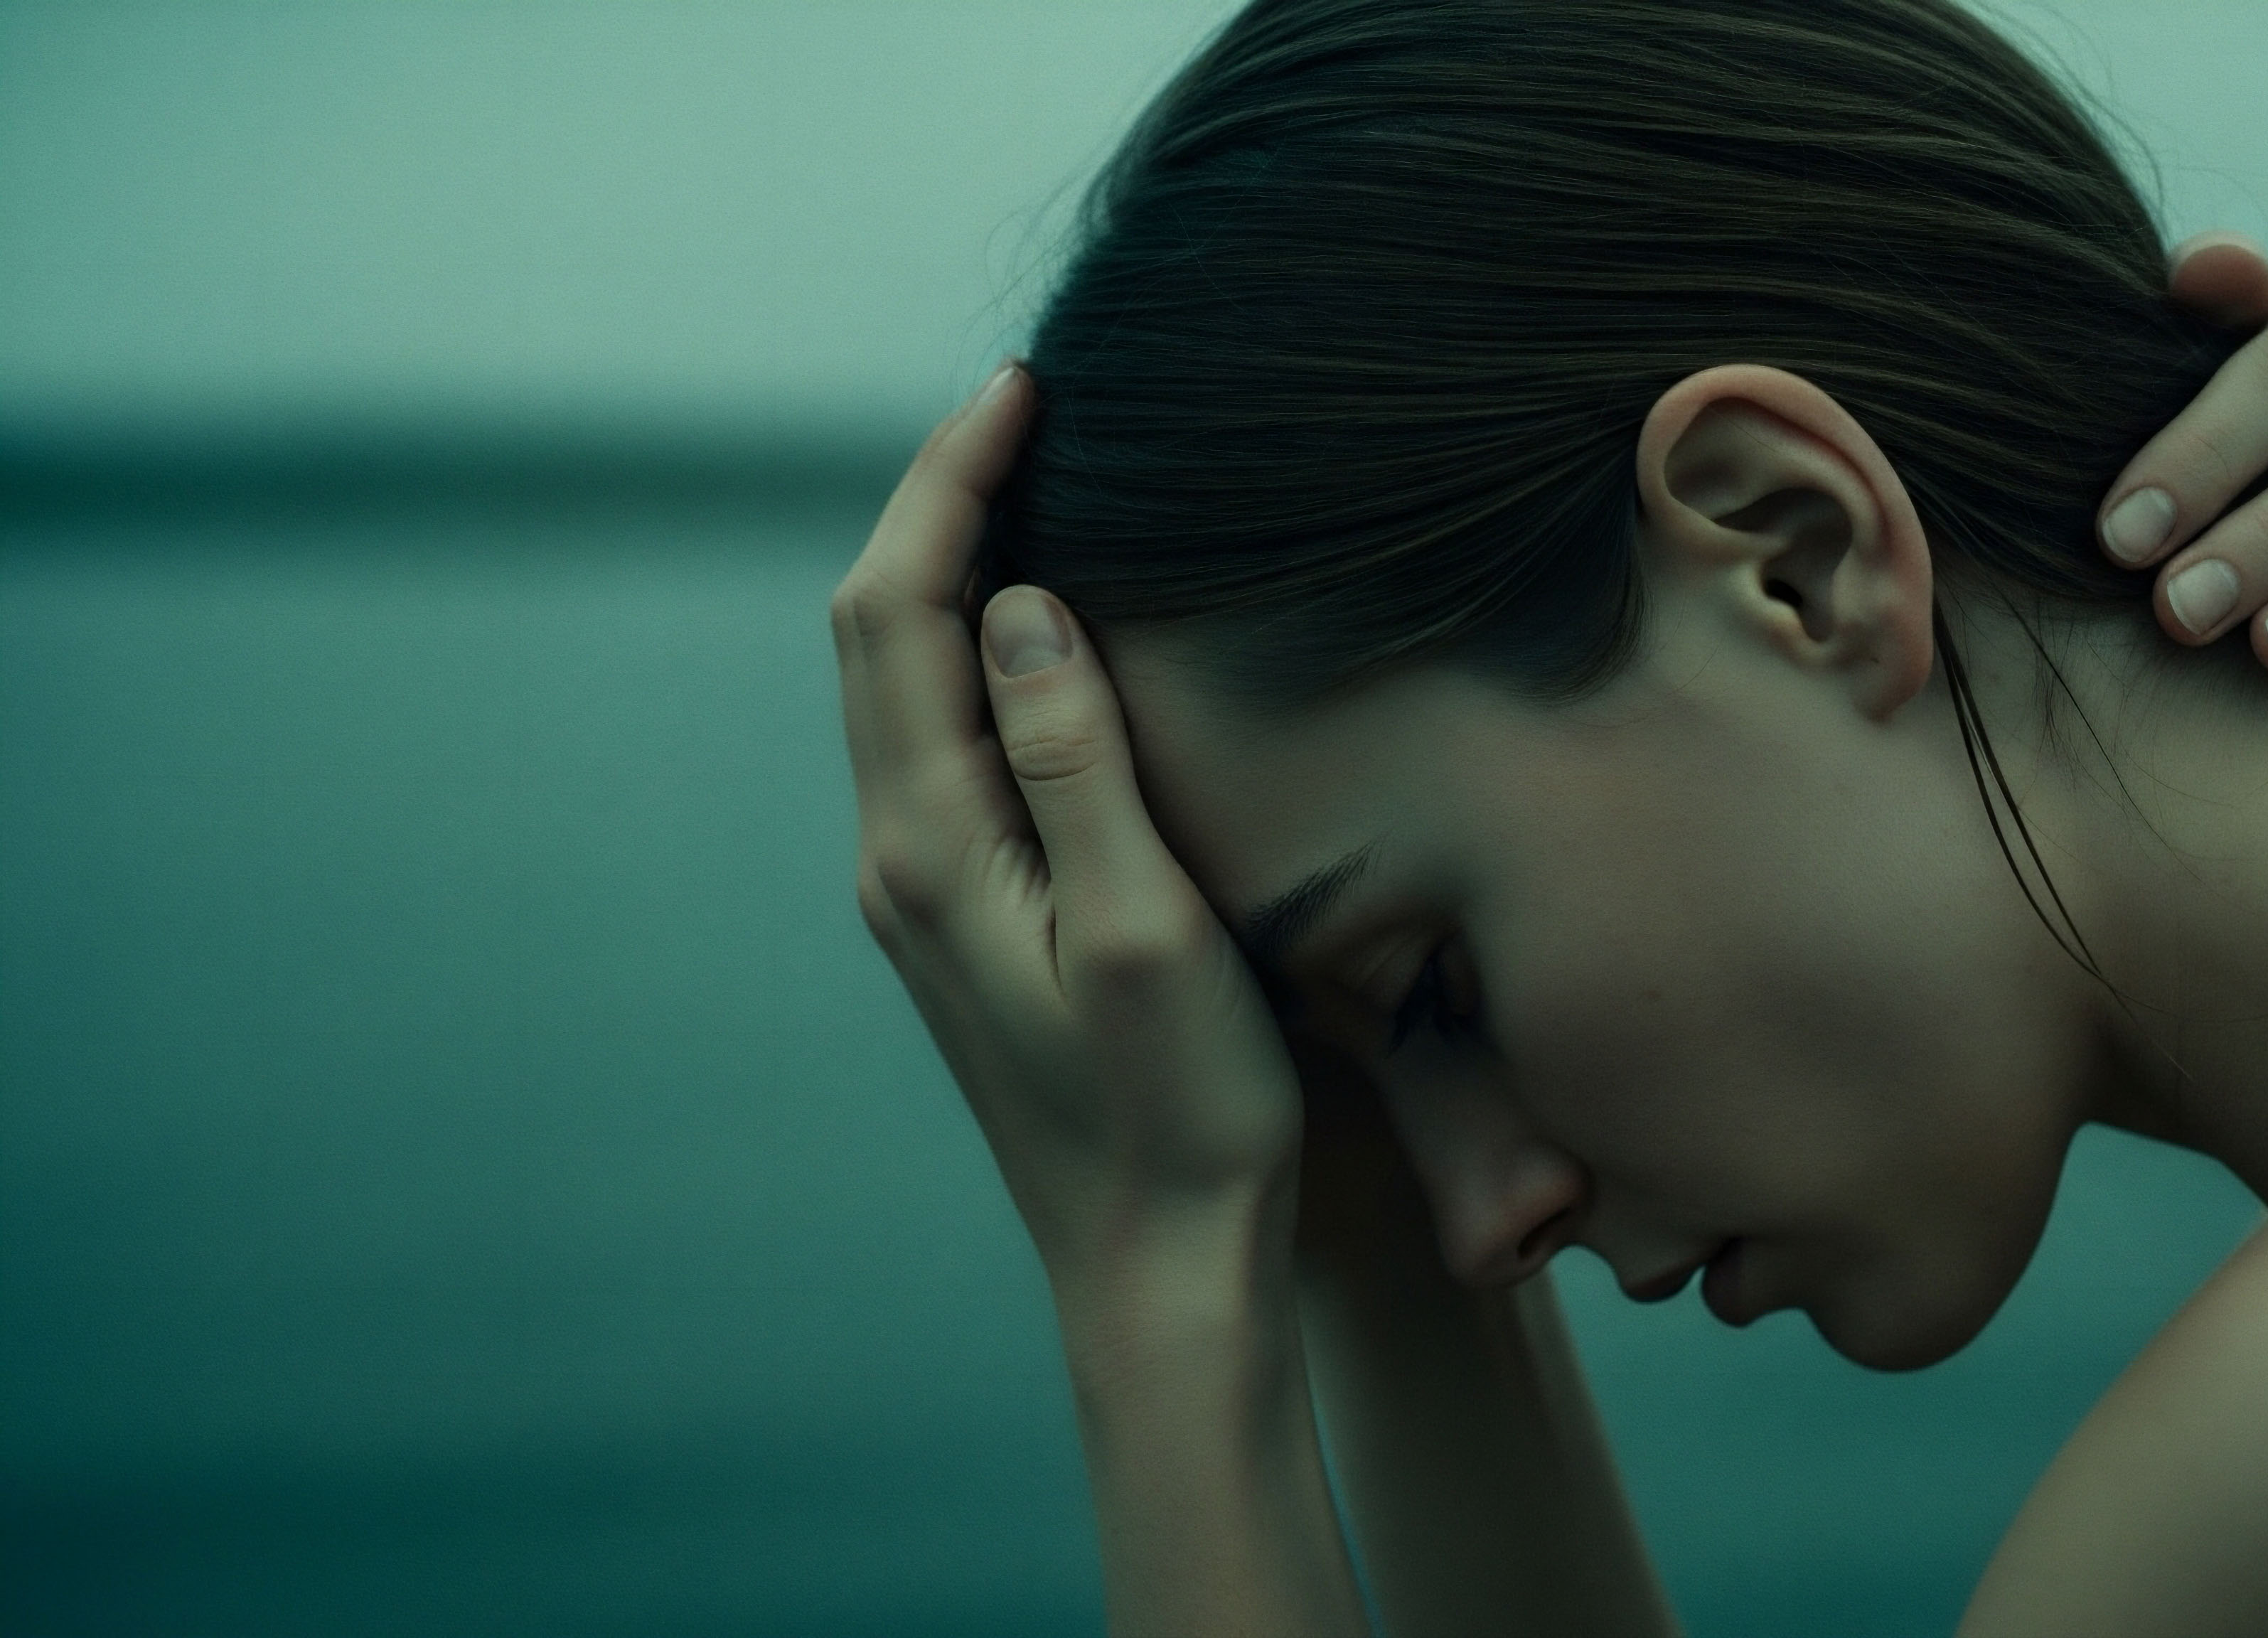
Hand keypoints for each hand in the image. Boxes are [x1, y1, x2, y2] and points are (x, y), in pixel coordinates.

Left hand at [832, 363, 1303, 1276]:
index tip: (1022, 390)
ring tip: (1037, 487)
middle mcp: (901, 861)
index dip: (949, 486)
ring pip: (900, 689)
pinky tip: (1039, 634)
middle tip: (1031, 410)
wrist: (1156, 1267)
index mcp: (933, 851)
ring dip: (948, 573)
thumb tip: (1019, 604)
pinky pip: (941, 743)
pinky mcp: (964, 918)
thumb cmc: (1178, 1112)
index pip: (899, 617)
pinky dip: (972, 653)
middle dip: (938, 504)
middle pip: (875, 636)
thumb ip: (1076, 761)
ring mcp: (924, 893)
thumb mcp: (1147, 929)